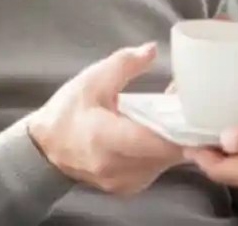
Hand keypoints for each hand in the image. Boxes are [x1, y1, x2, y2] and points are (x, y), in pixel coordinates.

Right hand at [27, 43, 184, 195]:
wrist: (44, 149)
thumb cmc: (66, 114)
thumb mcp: (91, 80)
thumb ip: (123, 64)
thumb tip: (151, 50)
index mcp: (108, 140)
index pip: (161, 141)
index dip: (183, 126)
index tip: (193, 107)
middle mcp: (119, 168)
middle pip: (170, 153)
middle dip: (183, 128)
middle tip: (189, 105)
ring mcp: (125, 182)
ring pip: (167, 162)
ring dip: (175, 139)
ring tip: (174, 115)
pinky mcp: (129, 187)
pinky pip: (157, 168)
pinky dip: (162, 150)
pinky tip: (158, 131)